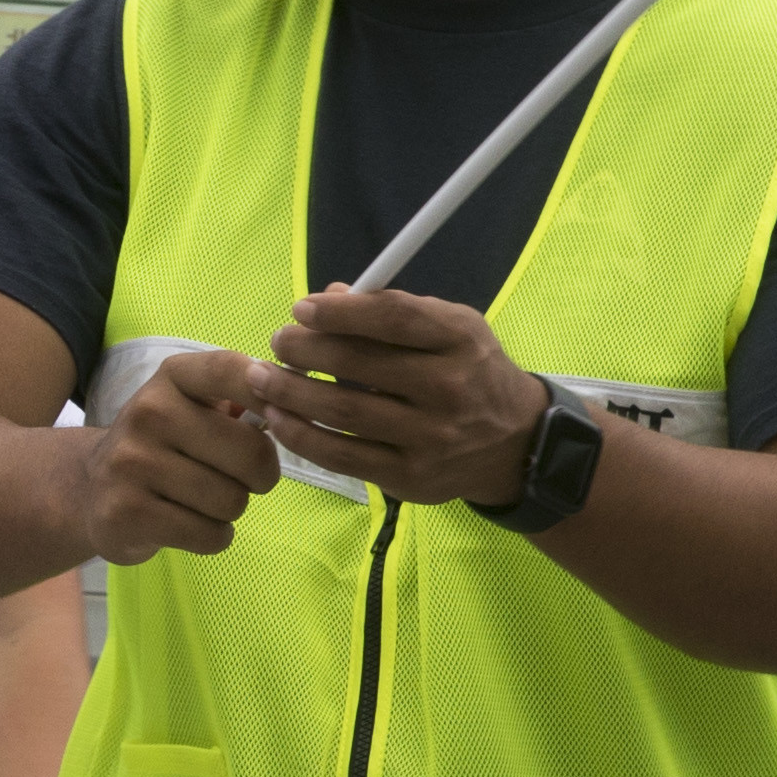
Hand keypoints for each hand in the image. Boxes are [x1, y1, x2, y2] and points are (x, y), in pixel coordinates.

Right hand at [75, 345, 282, 562]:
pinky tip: (188, 524)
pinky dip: (213, 538)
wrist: (91, 488)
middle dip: (259, 477)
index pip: (228, 371)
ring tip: (202, 501)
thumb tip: (291, 403)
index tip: (280, 417)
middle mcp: (148, 412)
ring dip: (230, 510)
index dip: (269, 394)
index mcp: (171, 378)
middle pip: (251, 454)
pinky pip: (209, 536)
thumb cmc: (165, 445)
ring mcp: (132, 463)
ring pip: (232, 501)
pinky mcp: (125, 513)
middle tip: (238, 479)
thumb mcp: (193, 406)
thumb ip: (242, 398)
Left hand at [256, 287, 549, 509]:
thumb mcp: (450, 328)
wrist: (514, 443)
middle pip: (361, 366)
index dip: (341, 313)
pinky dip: (303, 436)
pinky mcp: (411, 477)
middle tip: (277, 343)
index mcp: (460, 340)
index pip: (394, 318)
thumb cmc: (470, 372)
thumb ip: (392, 311)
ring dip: (292, 394)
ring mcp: (431, 438)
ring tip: (262, 379)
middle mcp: (450, 389)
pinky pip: (344, 456)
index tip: (301, 309)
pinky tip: (279, 419)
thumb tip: (326, 299)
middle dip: (306, 351)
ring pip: (346, 413)